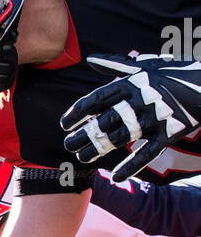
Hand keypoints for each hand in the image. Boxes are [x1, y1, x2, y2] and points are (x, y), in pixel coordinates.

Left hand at [61, 54, 200, 181]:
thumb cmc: (172, 73)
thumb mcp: (144, 64)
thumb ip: (115, 65)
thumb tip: (90, 60)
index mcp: (132, 83)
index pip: (98, 99)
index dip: (79, 112)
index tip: (64, 124)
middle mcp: (141, 100)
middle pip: (106, 120)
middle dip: (85, 134)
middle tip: (68, 145)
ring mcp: (156, 117)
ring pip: (122, 137)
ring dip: (100, 149)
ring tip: (83, 158)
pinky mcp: (171, 133)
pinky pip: (148, 153)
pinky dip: (132, 166)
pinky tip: (116, 177)